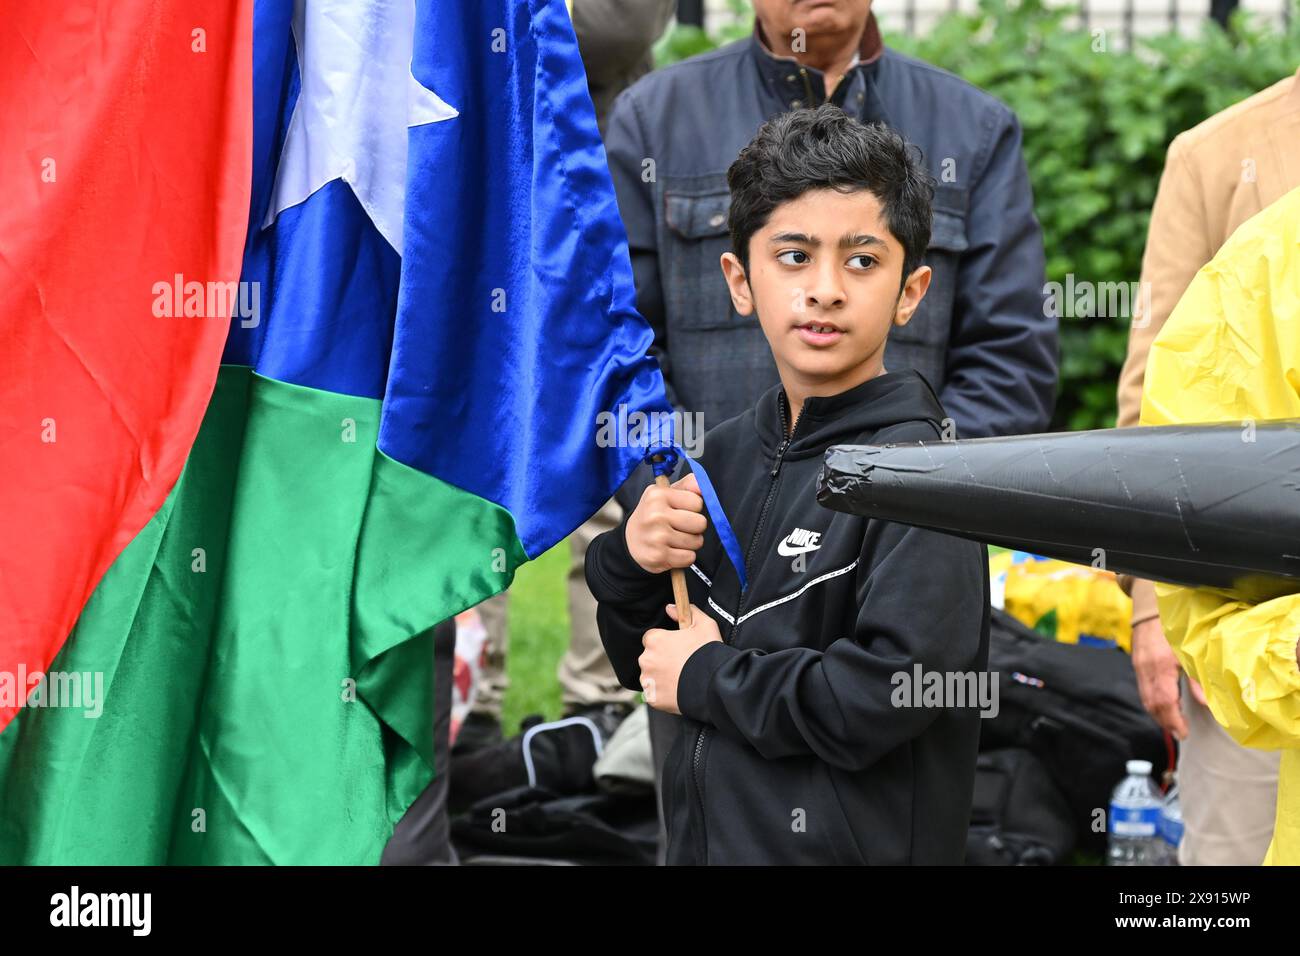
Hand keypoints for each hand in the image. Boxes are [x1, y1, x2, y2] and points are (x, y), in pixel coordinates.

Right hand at [625, 472, 706, 573]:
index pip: (697, 502)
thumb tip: (703, 486)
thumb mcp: (666, 493)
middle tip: (679, 527)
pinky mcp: (659, 556)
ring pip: (697, 541)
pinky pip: (689, 557)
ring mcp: (657, 537)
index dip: (693, 508)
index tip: (680, 511)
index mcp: (657, 495)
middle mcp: (655, 515)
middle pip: (700, 523)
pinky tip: (672, 551)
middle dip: (694, 527)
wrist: (631, 541)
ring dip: (690, 543)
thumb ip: (688, 485)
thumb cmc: (654, 515)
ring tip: (674, 539)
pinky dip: (684, 557)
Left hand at [638, 602, 721, 714]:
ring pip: (650, 677)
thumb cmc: (708, 652)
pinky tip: (678, 691)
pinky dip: (663, 694)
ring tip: (681, 679)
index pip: (651, 639)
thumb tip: (670, 608)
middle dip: (661, 661)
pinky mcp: (653, 698)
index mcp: (655, 640)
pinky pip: (654, 694)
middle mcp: (646, 659)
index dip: (664, 643)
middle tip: (681, 665)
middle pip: (649, 658)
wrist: (714, 684)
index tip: (676, 649)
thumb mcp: (704, 624)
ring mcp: (648, 680)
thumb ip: (687, 612)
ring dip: (661, 678)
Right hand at [1131, 617, 1188, 739]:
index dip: (1174, 720)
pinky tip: (1164, 706)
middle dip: (1166, 722)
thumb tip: (1207, 703)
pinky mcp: (1137, 665)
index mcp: (1162, 666)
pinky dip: (1153, 703)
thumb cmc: (1175, 627)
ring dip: (1159, 715)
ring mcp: (1139, 667)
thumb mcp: (1191, 652)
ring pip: (1145, 699)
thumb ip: (1198, 678)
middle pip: (1152, 704)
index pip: (1165, 702)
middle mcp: (1147, 669)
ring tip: (1173, 725)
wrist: (1151, 608)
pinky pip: (1143, 690)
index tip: (1184, 733)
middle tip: (1180, 734)